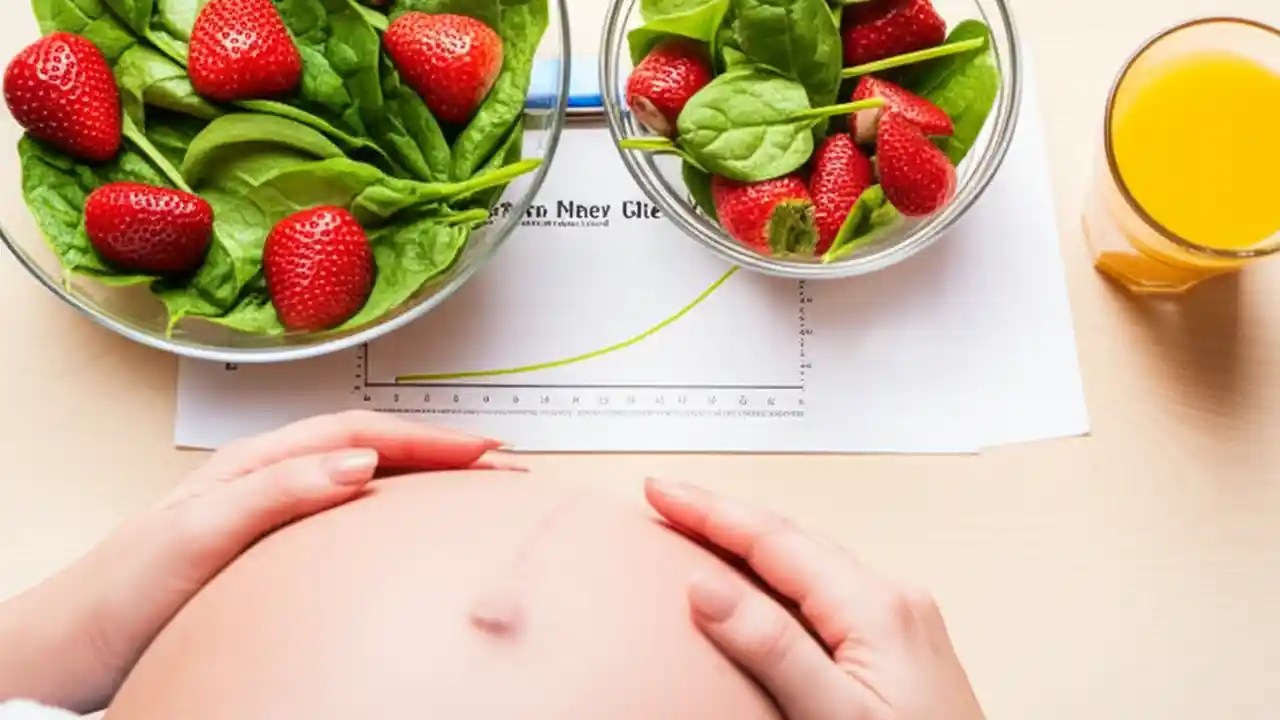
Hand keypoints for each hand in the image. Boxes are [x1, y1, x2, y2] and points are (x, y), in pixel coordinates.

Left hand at [0, 411, 503, 712]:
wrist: (74, 645)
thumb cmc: (124, 590)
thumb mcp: (199, 534)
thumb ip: (276, 492)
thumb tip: (360, 462)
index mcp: (257, 462)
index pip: (361, 434)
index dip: (428, 440)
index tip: (485, 451)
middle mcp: (269, 477)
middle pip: (373, 446)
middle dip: (441, 451)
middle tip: (501, 466)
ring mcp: (271, 510)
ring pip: (364, 475)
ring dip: (422, 476)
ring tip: (470, 488)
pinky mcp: (270, 547)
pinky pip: (347, 513)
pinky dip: (392, 508)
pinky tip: (406, 528)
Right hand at [646, 479, 984, 719]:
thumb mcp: (836, 717)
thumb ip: (774, 649)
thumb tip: (707, 587)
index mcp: (877, 607)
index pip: (773, 540)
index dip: (710, 511)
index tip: (662, 491)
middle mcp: (895, 600)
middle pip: (792, 538)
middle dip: (724, 516)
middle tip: (668, 501)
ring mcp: (904, 620)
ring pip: (811, 560)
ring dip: (752, 540)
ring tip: (701, 530)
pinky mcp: (903, 645)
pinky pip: (829, 587)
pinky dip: (781, 573)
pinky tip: (763, 583)